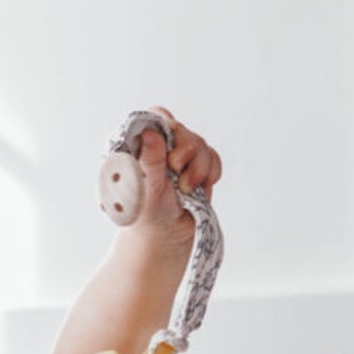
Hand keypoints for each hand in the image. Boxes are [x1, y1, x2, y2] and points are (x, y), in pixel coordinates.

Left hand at [133, 113, 221, 235]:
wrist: (169, 236)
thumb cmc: (148, 214)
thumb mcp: (145, 190)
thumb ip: (149, 161)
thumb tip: (150, 133)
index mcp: (139, 147)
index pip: (152, 118)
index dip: (164, 124)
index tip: (171, 143)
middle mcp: (160, 146)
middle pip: (181, 129)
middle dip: (186, 152)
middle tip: (177, 170)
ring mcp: (181, 155)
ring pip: (200, 143)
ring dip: (198, 168)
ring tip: (186, 188)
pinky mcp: (199, 165)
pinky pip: (213, 156)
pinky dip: (210, 173)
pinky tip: (198, 188)